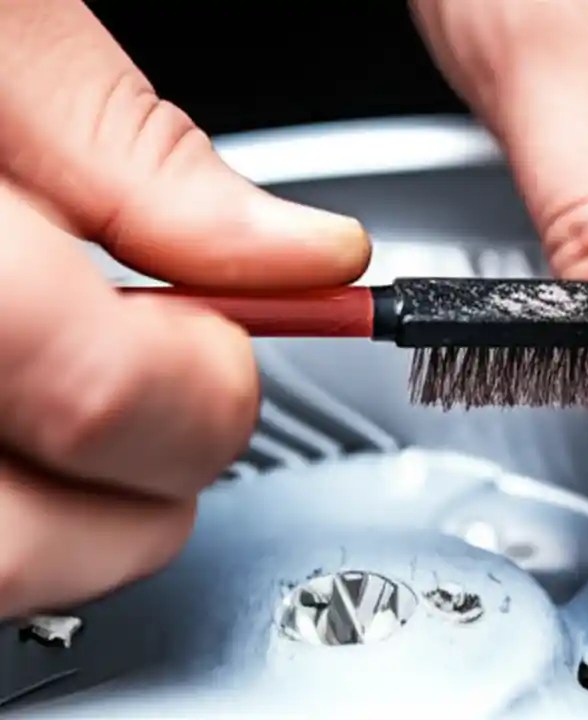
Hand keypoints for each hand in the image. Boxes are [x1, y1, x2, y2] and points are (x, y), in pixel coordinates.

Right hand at [0, 1, 369, 618]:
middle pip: (22, 543)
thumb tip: (298, 256)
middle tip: (172, 398)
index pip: (95, 393)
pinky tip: (7, 418)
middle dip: (151, 489)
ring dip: (70, 521)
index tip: (233, 345)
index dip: (209, 387)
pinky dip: (3, 504)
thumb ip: (139, 153)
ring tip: (82, 406)